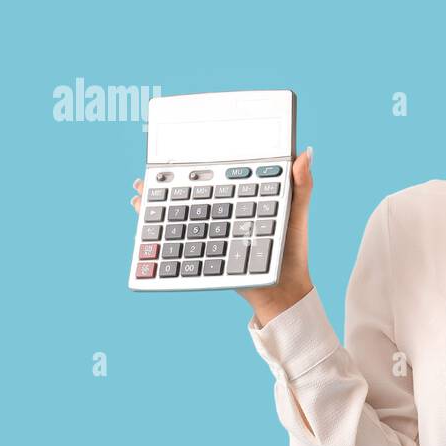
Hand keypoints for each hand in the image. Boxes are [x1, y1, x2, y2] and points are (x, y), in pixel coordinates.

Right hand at [129, 147, 315, 324]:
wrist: (282, 292)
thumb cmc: (293, 252)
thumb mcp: (296, 214)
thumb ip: (301, 185)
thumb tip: (306, 153)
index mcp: (246, 200)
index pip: (221, 178)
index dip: (200, 166)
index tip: (182, 155)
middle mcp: (227, 215)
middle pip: (193, 195)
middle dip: (166, 185)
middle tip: (146, 178)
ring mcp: (216, 233)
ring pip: (182, 216)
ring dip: (158, 207)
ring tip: (139, 196)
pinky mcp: (209, 252)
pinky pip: (183, 240)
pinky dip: (162, 232)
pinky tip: (146, 229)